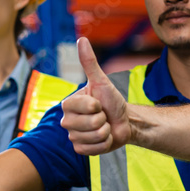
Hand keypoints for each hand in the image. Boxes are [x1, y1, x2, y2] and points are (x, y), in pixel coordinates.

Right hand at [61, 37, 130, 154]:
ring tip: (104, 126)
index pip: (84, 107)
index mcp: (68, 104)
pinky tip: (103, 138)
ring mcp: (73, 136)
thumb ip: (89, 62)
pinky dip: (103, 144)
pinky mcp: (80, 150)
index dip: (97, 106)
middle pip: (88, 124)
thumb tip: (82, 39)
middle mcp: (66, 121)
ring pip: (92, 137)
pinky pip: (92, 150)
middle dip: (102, 120)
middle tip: (103, 116)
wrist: (123, 120)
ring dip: (105, 132)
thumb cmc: (111, 100)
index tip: (99, 103)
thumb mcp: (102, 81)